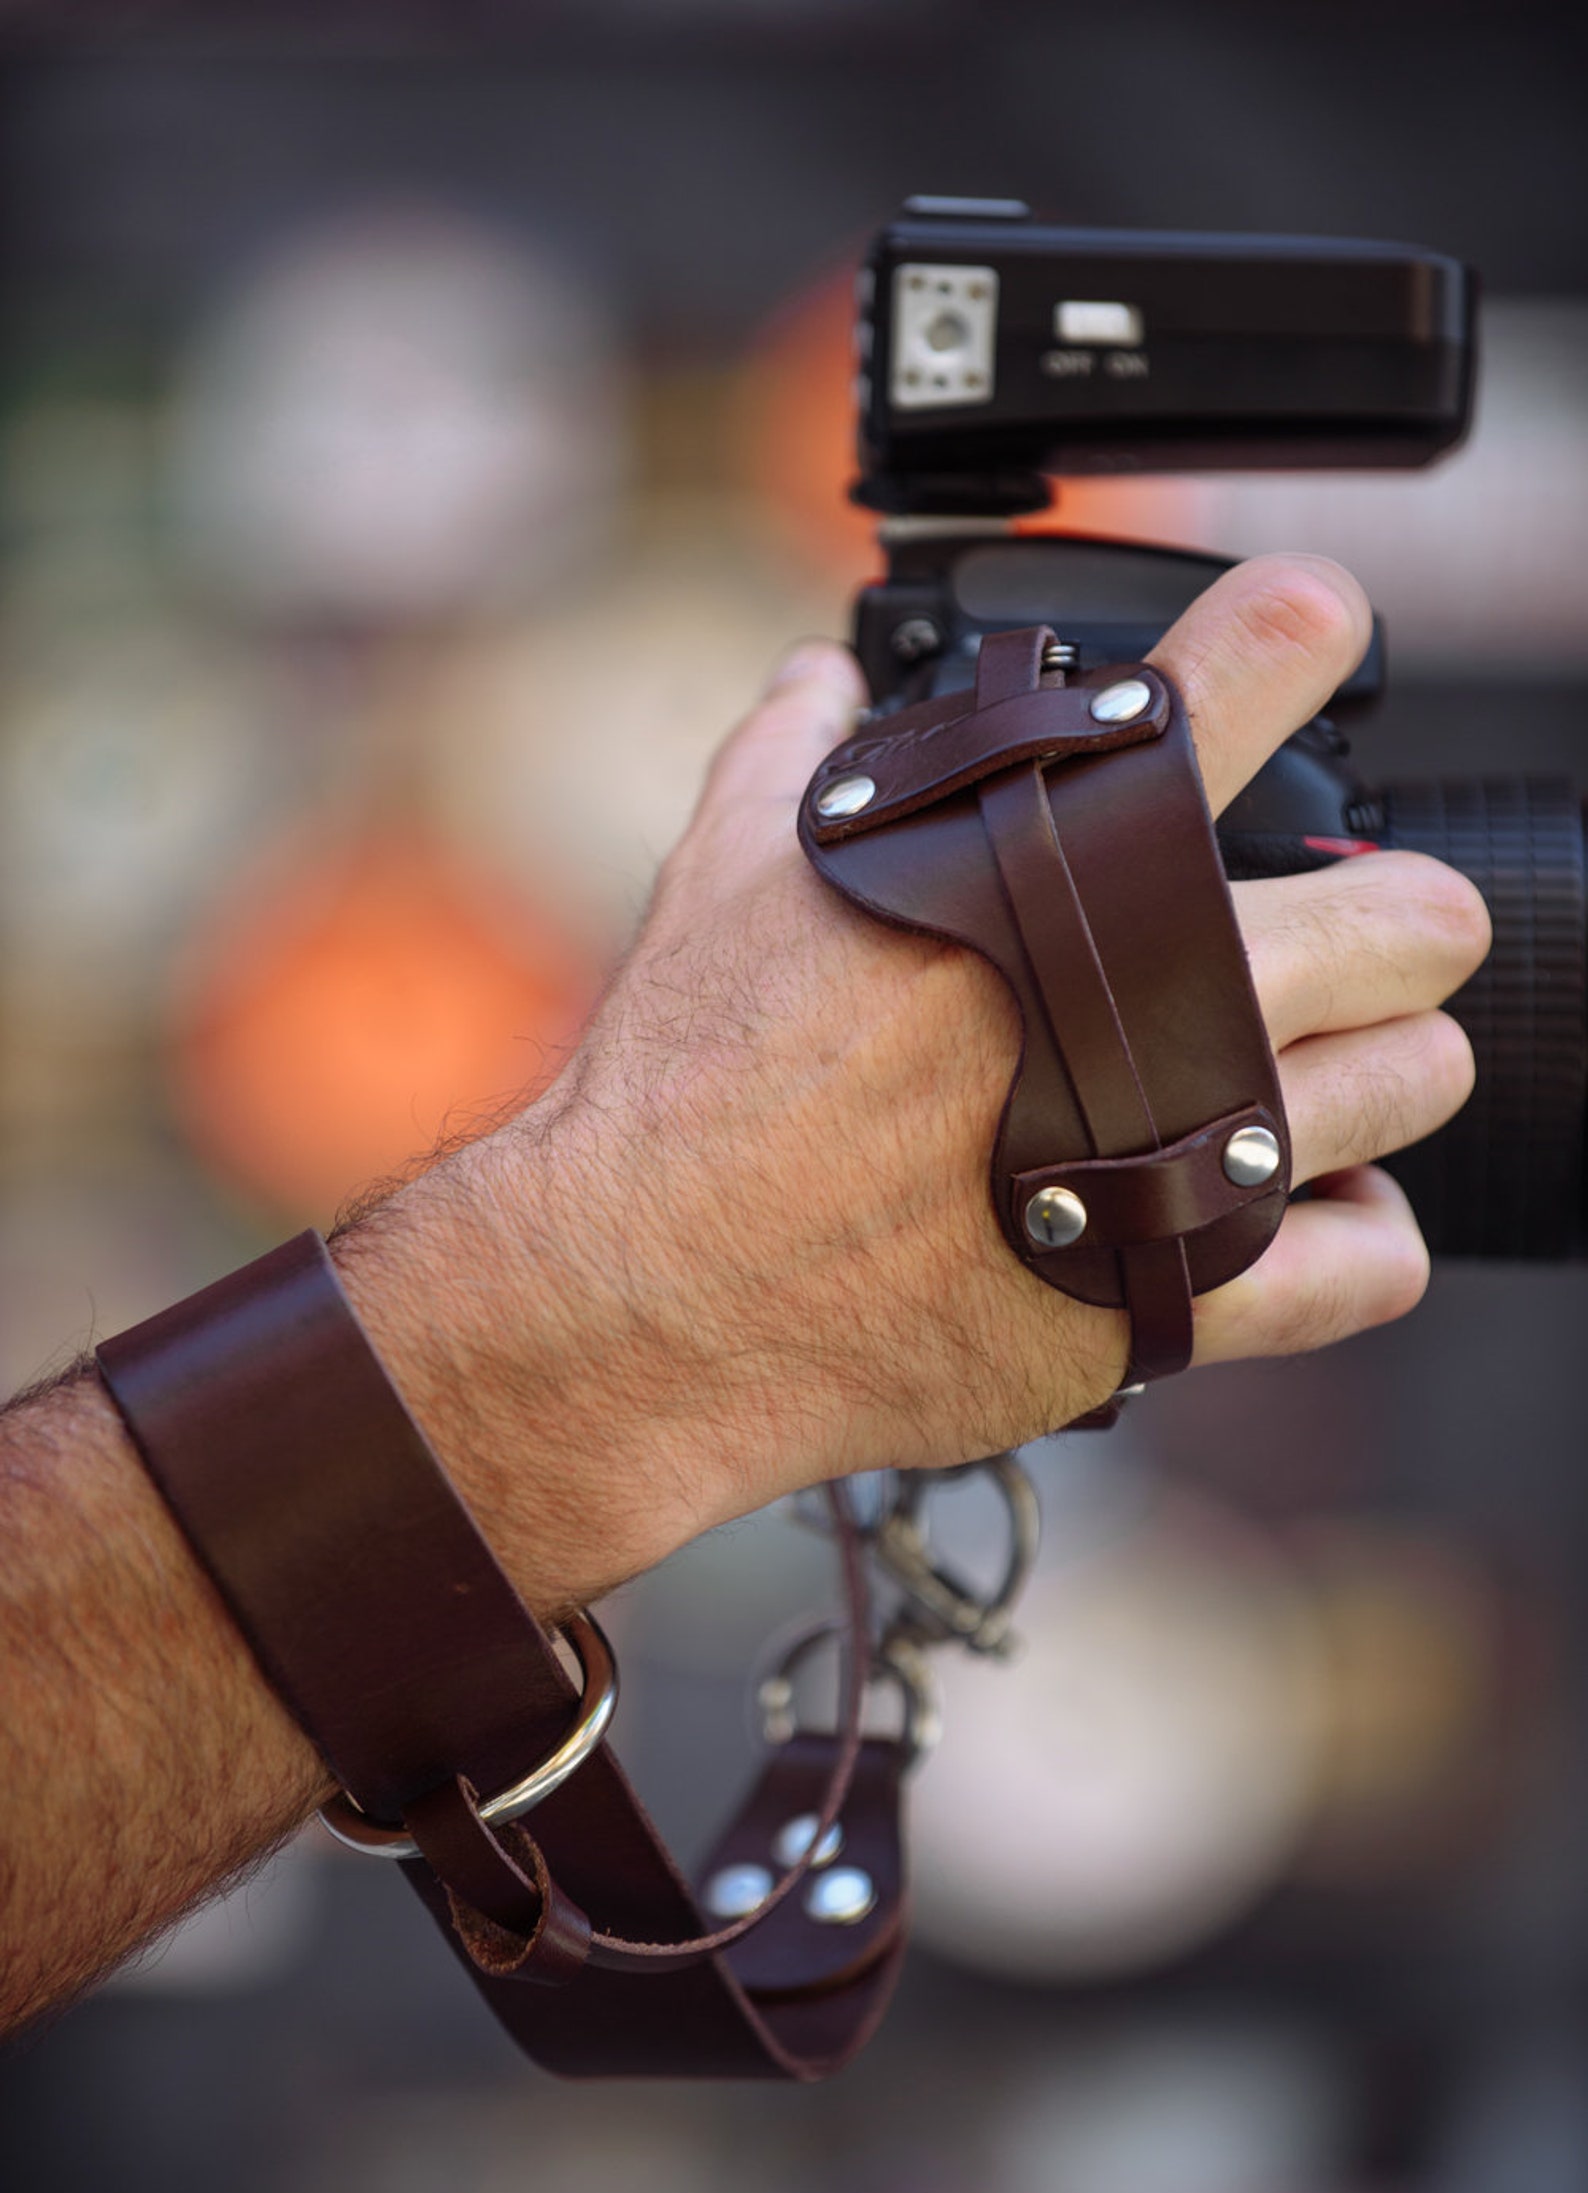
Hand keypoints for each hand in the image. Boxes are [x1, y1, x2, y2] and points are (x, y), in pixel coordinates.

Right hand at [345, 554, 1489, 1605]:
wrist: (656, 1291)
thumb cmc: (683, 1082)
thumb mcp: (726, 870)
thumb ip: (796, 748)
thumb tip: (816, 676)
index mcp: (1059, 850)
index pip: (1259, 664)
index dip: (1304, 629)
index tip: (1308, 639)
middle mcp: (1160, 988)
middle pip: (1419, 917)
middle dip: (1397, 916)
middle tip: (1342, 938)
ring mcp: (1184, 1149)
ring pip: (1417, 1084)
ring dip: (1384, 1069)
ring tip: (1309, 1078)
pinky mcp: (1172, 1297)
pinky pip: (1368, 1266)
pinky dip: (1356, 1234)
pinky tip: (1298, 1211)